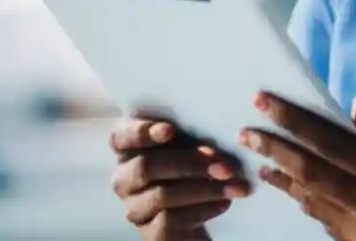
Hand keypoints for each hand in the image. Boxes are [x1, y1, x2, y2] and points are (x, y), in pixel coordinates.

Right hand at [109, 113, 252, 239]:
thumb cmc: (192, 167)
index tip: (171, 130)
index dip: (142, 132)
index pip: (121, 137)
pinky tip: (225, 202)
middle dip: (188, 163)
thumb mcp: (190, 146)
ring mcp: (135, 208)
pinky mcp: (150, 233)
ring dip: (204, 188)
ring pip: (163, 195)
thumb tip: (214, 125)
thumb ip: (190, 133)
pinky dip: (203, 209)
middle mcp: (124, 179)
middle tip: (224, 165)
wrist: (198, 212)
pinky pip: (171, 220)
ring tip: (234, 185)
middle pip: (146, 167)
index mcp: (127, 150)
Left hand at [240, 93, 355, 240]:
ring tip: (264, 166)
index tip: (262, 101)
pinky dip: (313, 209)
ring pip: (315, 204)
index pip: (327, 141)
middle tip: (245, 133)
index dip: (291, 120)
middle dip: (274, 150)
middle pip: (309, 173)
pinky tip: (302, 197)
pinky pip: (331, 228)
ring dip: (287, 183)